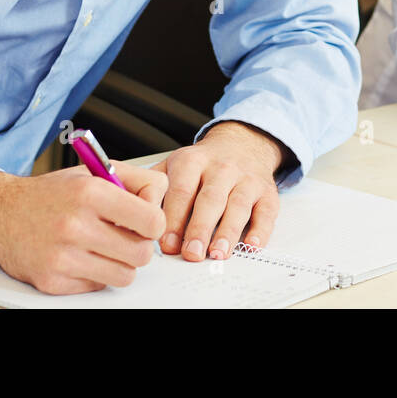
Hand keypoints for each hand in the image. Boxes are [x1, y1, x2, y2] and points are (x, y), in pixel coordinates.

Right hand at [0, 160, 167, 294]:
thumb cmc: (52, 193)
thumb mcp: (94, 172)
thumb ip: (136, 180)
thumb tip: (161, 202)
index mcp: (90, 193)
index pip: (152, 221)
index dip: (154, 223)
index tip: (144, 222)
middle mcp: (75, 225)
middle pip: (141, 254)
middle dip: (138, 246)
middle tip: (125, 237)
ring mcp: (62, 257)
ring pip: (124, 276)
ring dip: (120, 264)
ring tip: (105, 248)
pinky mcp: (52, 281)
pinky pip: (97, 288)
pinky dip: (95, 276)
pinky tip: (81, 258)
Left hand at [153, 121, 284, 261]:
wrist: (242, 143)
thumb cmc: (203, 165)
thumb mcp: (174, 165)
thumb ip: (153, 187)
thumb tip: (129, 214)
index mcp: (192, 161)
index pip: (182, 190)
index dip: (174, 218)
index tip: (166, 244)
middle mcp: (222, 167)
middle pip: (210, 199)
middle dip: (199, 228)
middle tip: (191, 254)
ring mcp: (247, 179)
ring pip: (238, 205)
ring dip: (228, 232)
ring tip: (217, 254)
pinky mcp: (267, 192)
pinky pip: (266, 212)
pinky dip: (261, 230)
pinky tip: (251, 246)